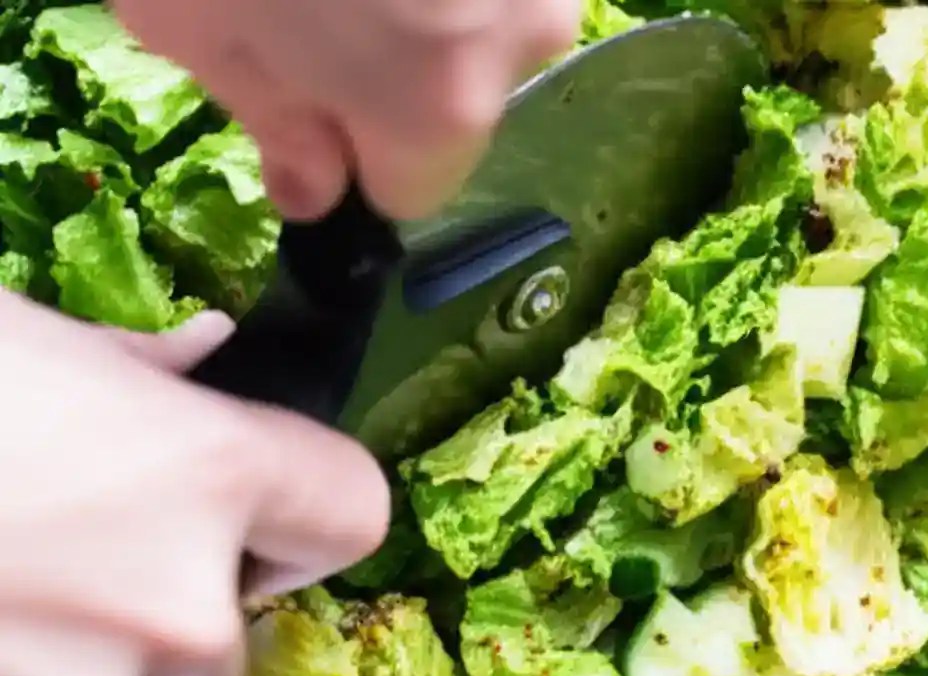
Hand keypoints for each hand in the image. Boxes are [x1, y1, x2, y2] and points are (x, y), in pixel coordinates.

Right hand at [0, 294, 388, 675]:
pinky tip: (4, 625)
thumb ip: (141, 366)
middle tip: (111, 560)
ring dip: (122, 669)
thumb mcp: (33, 342)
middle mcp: (183, 603)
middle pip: (246, 638)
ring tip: (43, 600)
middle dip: (198, 610)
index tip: (263, 510)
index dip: (316, 510)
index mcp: (214, 472)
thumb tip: (205, 346)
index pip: (355, 513)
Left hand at [111, 0, 581, 220]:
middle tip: (328, 17)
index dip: (359, 162)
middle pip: (464, 107)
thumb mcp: (197, 23)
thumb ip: (272, 123)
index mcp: (435, 107)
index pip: (416, 193)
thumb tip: (315, 194)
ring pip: (493, 30)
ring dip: (438, 16)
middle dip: (405, 81)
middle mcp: (520, 43)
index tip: (315, 117)